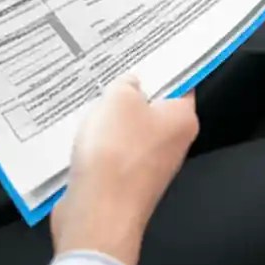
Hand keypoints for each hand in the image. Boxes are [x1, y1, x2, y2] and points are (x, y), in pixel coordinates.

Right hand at [50, 75, 198, 264]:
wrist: (97, 214)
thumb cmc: (116, 153)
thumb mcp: (118, 99)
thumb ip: (125, 84)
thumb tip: (130, 85)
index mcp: (182, 118)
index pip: (180, 81)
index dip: (161, 64)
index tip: (143, 49)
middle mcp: (173, 142)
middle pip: (153, 105)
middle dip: (130, 91)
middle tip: (109, 71)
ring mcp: (151, 164)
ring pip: (131, 129)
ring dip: (110, 118)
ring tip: (90, 100)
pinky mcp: (127, 181)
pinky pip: (115, 151)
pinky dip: (100, 142)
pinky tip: (82, 132)